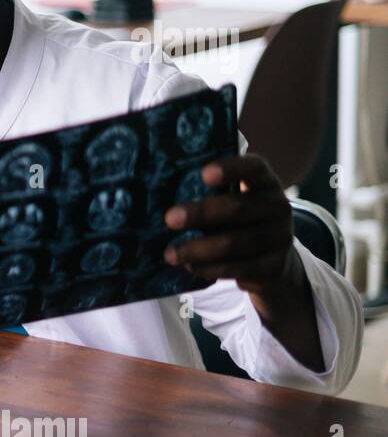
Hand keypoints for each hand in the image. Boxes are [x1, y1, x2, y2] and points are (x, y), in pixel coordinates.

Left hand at [164, 154, 323, 371]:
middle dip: (202, 213)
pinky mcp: (274, 266)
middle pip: (239, 208)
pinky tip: (190, 267)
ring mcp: (280, 237)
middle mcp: (278, 206)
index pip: (253, 168)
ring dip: (200, 249)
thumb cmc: (239, 219)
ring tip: (171, 253)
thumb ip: (209, 192)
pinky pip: (240, 268)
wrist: (273, 258)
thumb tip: (156, 192)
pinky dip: (212, 269)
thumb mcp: (233, 199)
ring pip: (237, 243)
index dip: (231, 168)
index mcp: (265, 182)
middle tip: (169, 218)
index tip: (204, 174)